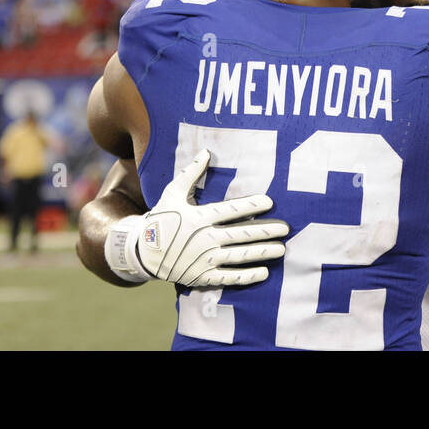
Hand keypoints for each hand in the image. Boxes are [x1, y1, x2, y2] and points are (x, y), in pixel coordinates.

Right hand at [116, 149, 288, 286]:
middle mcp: (204, 238)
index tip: (270, 202)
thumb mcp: (172, 193)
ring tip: (281, 249)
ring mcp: (204, 259)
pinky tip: (264, 272)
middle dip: (266, 231)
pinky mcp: (202, 276)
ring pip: (239, 256)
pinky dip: (247, 276)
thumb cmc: (161, 219)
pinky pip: (228, 277)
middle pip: (241, 235)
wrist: (143, 252)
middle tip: (285, 228)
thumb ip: (190, 173)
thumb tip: (206, 151)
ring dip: (262, 253)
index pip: (231, 210)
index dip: (251, 206)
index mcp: (199, 217)